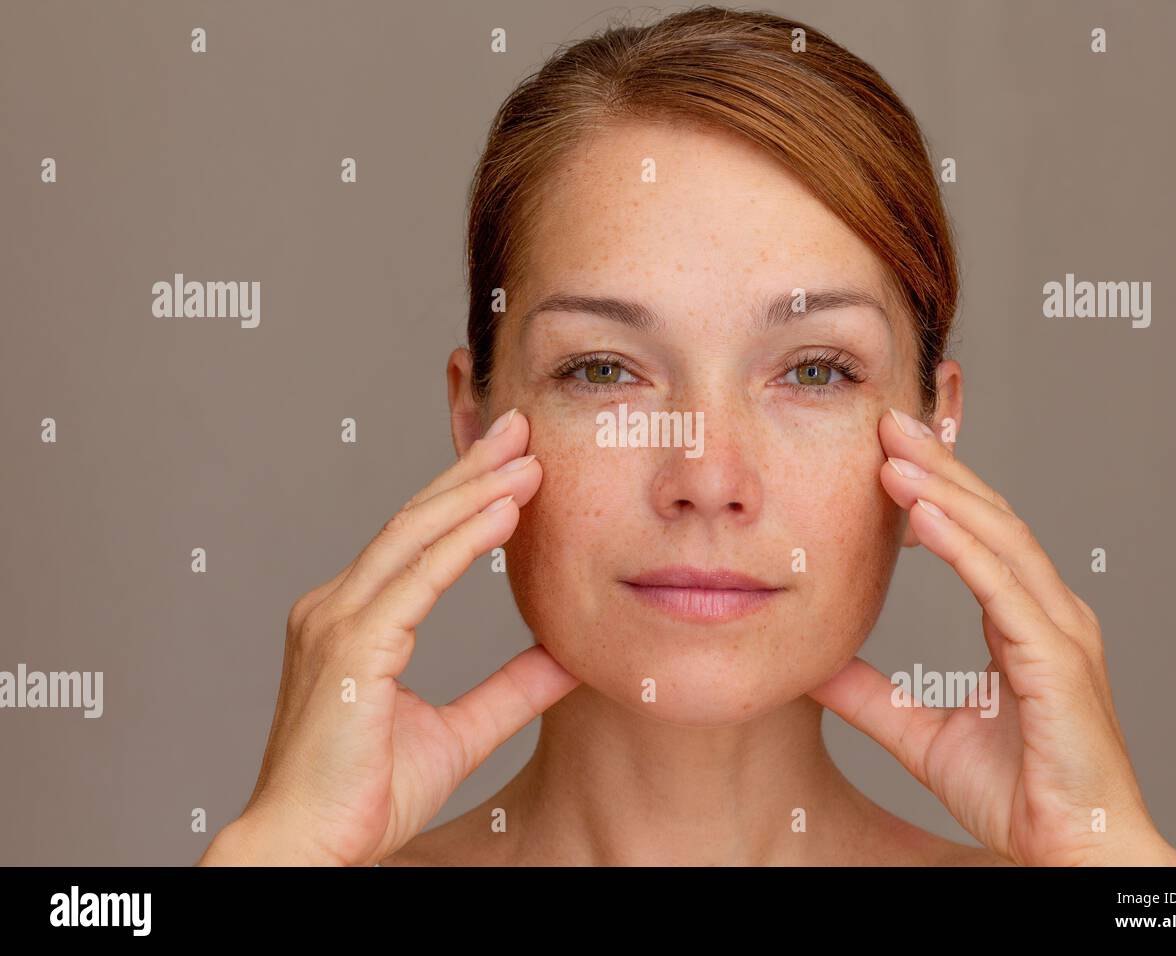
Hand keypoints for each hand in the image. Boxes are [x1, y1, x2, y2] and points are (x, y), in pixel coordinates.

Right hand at [197, 408, 578, 865]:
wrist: (308, 848)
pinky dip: (462, 543)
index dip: (465, 494)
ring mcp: (335, 621)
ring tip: (528, 457)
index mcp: (355, 620)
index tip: (513, 460)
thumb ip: (510, 691)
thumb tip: (567, 658)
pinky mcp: (349, 648)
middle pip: (415, 520)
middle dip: (471, 468)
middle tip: (521, 426)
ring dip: (476, 492)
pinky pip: (416, 582)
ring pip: (415, 537)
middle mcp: (336, 606)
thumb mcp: (459, 734)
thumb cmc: (363, 796)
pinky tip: (504, 513)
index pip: (416, 539)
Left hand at [809, 406, 1175, 866]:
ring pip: (998, 541)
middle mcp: (1048, 613)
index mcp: (1023, 622)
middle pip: (989, 519)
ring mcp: (1058, 632)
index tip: (888, 450)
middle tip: (888, 420)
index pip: (978, 535)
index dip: (937, 488)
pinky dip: (964, 549)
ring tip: (893, 452)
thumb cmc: (1020, 793)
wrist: (1071, 850)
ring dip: (944, 492)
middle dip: (938, 466)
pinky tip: (923, 516)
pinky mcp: (1057, 660)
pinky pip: (1004, 591)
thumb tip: (816, 667)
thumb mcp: (922, 734)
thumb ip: (873, 697)